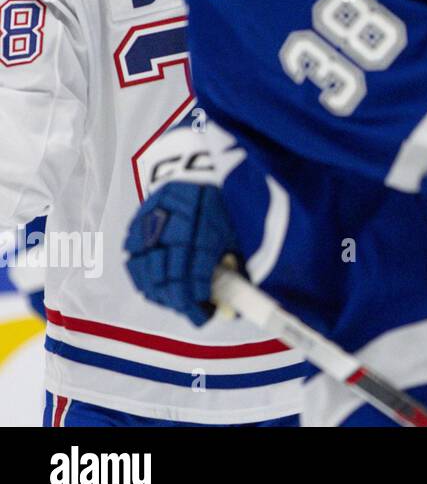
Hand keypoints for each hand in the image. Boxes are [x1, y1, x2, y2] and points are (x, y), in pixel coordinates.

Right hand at [125, 182, 238, 326]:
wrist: (204, 168)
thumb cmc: (226, 204)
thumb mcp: (238, 234)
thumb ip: (236, 268)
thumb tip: (233, 308)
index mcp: (204, 231)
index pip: (191, 279)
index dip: (194, 304)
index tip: (203, 315)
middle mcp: (173, 228)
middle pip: (165, 278)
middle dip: (176, 300)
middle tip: (189, 307)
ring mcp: (151, 224)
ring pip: (143, 270)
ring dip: (157, 290)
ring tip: (173, 298)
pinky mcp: (138, 219)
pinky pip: (132, 255)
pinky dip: (142, 273)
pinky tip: (156, 279)